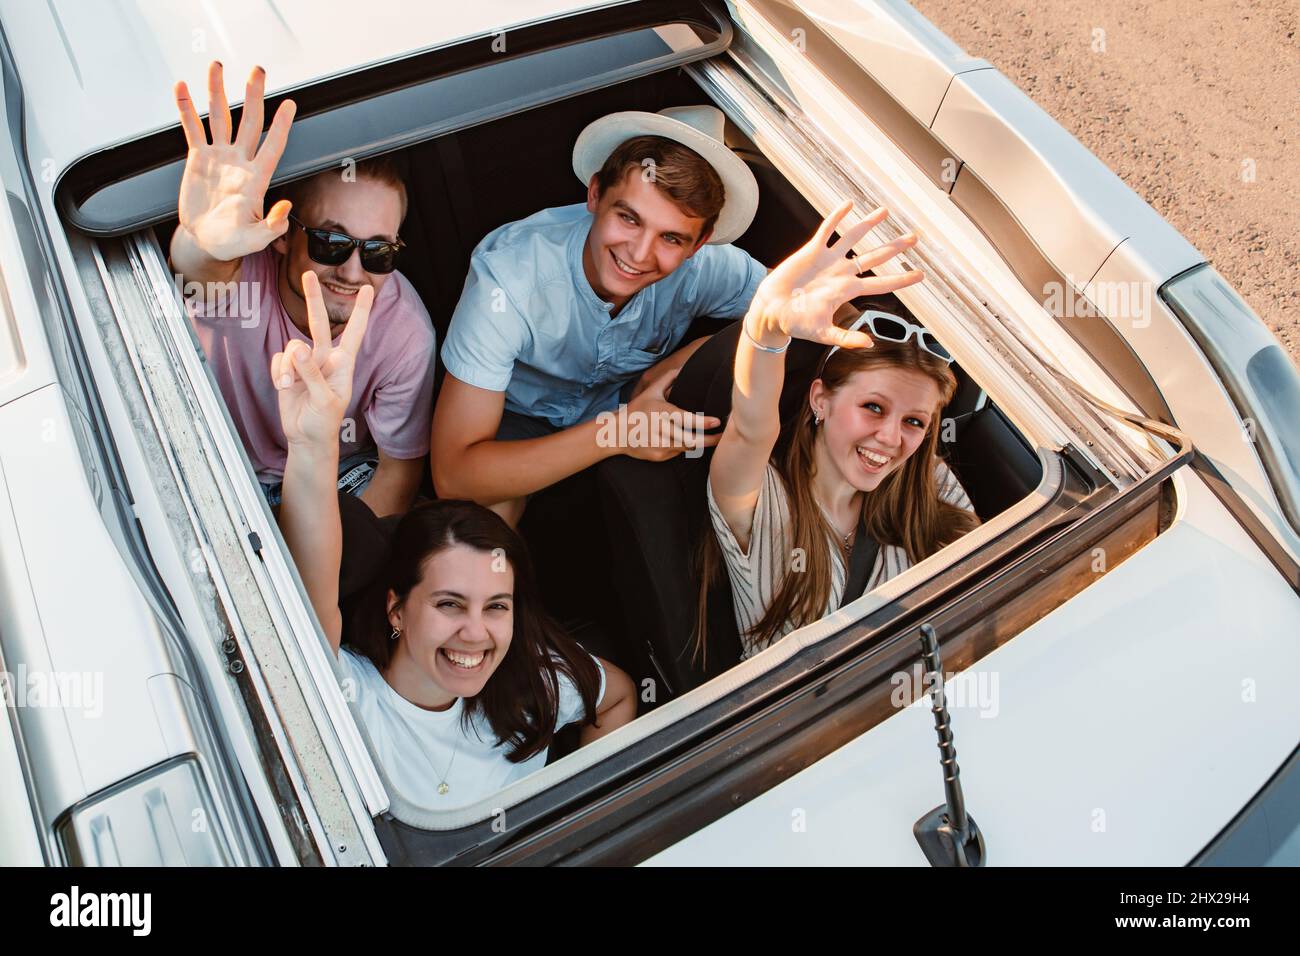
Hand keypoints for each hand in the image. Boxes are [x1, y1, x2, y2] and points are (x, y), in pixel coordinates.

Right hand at [174, 62, 296, 262]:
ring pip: (220, 117)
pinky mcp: (198, 159)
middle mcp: (240, 161)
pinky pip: (193, 129)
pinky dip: (187, 109)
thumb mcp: (256, 238)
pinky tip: (182, 89)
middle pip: (249, 121)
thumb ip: (272, 225)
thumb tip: (286, 207)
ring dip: (218, 91)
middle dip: (253, 95)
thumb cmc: (233, 242)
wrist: (207, 242)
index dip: (281, 125)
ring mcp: (219, 157)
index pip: (273, 145)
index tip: (290, 104)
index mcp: (257, 178)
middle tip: (258, 70)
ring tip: (217, 66)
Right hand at [272, 272, 374, 448]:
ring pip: (291, 347)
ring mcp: (305, 363)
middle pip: (317, 322)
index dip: (360, 310)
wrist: (306, 438)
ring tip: (290, 387)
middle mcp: (325, 358)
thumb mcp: (323, 400)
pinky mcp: (288, 370)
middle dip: (313, 298)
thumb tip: (300, 349)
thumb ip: (312, 374)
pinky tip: (283, 387)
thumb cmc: (323, 422)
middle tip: (308, 274)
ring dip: (287, 368)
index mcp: (343, 363)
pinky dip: (278, 373)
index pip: (354, 331)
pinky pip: (278, 359)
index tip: (367, 289)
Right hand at [621, 369, 720, 461]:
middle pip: (692, 439)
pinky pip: (676, 453)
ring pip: (687, 447)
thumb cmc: (636, 410)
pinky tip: (679, 440)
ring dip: (697, 443)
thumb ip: (667, 378)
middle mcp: (662, 431)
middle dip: (710, 440)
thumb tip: (682, 367)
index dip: (705, 422)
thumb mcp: (650, 392)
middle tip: (721, 437)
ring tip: (708, 439)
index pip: (687, 419)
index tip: (717, 422)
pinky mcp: (658, 456)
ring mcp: (660, 445)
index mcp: (662, 413)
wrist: (616, 433)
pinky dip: (681, 447)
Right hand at [748, 202, 923, 348]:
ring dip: (868, 224)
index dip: (901, 279)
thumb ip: (846, 339)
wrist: (772, 312)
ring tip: (884, 212)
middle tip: (914, 238)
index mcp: (847, 291)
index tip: (920, 275)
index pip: (881, 283)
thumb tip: (869, 344)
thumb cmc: (797, 324)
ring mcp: (828, 260)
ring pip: (853, 237)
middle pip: (874, 257)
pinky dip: (837, 217)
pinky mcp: (812, 251)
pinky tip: (848, 205)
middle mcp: (842, 273)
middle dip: (894, 247)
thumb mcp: (824, 334)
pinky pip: (827, 230)